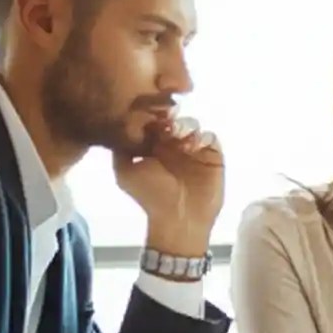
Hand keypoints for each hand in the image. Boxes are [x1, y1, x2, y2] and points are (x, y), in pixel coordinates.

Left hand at [115, 116, 224, 257]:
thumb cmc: (151, 196)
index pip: (152, 120)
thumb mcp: (125, 173)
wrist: (179, 218)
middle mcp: (173, 144)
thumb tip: (121, 126)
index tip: (149, 113)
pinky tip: (195, 145)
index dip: (151, 114)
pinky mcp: (213, 156)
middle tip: (167, 122)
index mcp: (152, 146)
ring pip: (192, 124)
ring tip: (180, 136)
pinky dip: (204, 136)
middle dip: (170, 115)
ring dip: (187, 125)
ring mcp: (194, 149)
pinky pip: (211, 137)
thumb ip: (120, 149)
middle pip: (173, 118)